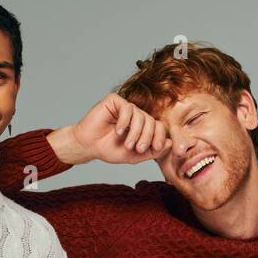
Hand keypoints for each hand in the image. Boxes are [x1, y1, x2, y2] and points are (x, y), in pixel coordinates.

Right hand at [47, 93, 171, 165]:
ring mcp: (126, 107)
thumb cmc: (108, 149)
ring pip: (141, 115)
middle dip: (147, 136)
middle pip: (151, 121)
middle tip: (139, 148)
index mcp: (142, 126)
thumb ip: (152, 151)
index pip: (158, 127)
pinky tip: (118, 131)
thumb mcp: (134, 156)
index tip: (156, 148)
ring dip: (135, 132)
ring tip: (127, 143)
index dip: (160, 137)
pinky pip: (127, 108)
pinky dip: (124, 121)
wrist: (88, 146)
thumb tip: (170, 143)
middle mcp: (136, 115)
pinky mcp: (114, 100)